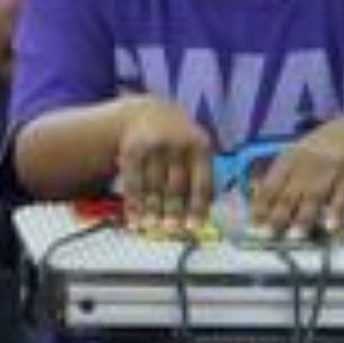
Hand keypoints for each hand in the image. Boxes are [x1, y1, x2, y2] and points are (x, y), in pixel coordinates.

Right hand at [115, 97, 212, 233]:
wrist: (148, 113)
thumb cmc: (181, 140)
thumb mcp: (197, 148)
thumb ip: (205, 175)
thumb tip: (212, 210)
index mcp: (199, 146)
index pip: (201, 181)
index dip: (197, 206)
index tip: (193, 226)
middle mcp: (177, 145)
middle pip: (175, 185)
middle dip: (173, 210)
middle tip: (171, 229)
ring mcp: (153, 147)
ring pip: (153, 185)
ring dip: (152, 209)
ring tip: (152, 226)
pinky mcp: (132, 150)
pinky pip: (133, 181)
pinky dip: (133, 203)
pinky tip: (135, 218)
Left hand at [250, 120, 343, 237]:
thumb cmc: (315, 155)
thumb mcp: (294, 159)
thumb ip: (279, 182)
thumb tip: (258, 211)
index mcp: (288, 161)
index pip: (271, 185)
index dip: (261, 206)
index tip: (254, 227)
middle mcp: (307, 165)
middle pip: (291, 192)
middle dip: (279, 215)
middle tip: (269, 236)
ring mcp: (330, 170)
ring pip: (315, 195)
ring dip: (304, 217)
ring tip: (294, 236)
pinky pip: (343, 196)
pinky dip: (337, 211)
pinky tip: (331, 227)